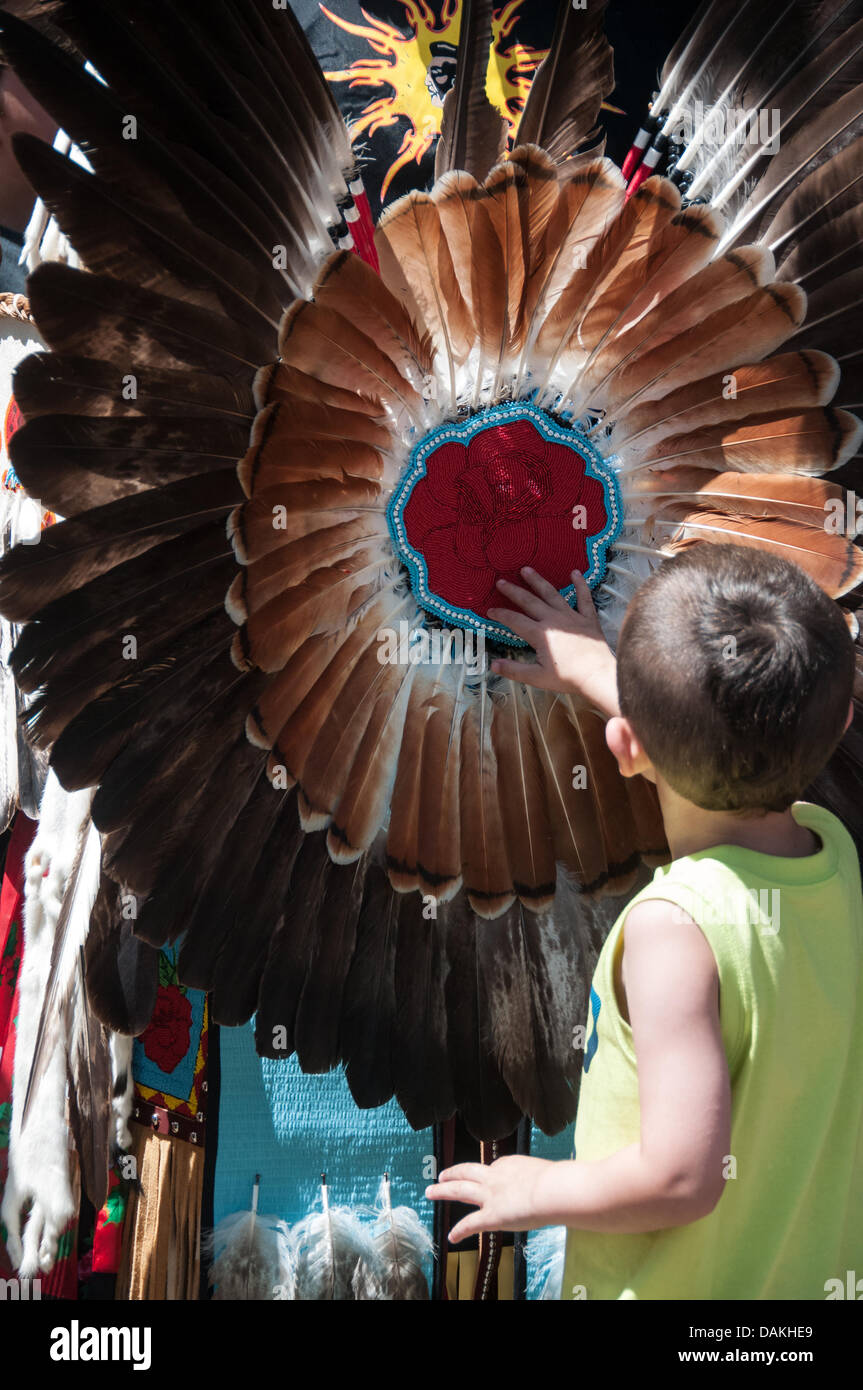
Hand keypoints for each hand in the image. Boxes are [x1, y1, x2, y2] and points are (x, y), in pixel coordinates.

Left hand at [425, 1155, 552, 1242]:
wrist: (553, 1190)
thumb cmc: (560, 1184)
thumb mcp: (553, 1174)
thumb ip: (551, 1179)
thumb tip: (566, 1183)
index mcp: (511, 1164)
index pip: (495, 1167)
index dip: (491, 1173)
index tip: (490, 1176)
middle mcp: (496, 1176)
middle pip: (468, 1171)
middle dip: (453, 1173)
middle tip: (441, 1175)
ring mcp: (491, 1195)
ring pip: (460, 1189)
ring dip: (443, 1191)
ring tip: (430, 1192)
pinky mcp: (491, 1215)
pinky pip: (470, 1223)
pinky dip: (459, 1230)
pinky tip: (451, 1237)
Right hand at [487, 567, 619, 717]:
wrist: (598, 675)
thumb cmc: (568, 678)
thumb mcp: (537, 677)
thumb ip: (514, 670)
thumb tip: (494, 665)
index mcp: (540, 634)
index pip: (514, 620)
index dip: (500, 614)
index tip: (490, 610)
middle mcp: (553, 620)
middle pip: (529, 601)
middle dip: (513, 591)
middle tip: (501, 581)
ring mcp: (572, 616)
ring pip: (551, 594)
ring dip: (538, 581)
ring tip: (527, 569)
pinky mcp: (588, 618)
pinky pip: (584, 597)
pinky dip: (580, 584)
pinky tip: (574, 573)